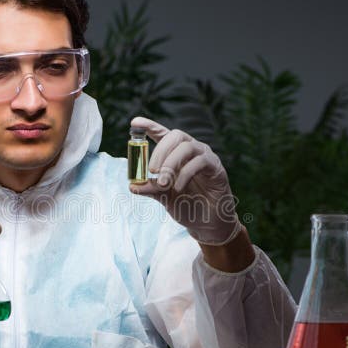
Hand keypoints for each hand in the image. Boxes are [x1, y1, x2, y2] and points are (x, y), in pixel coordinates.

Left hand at [129, 117, 241, 245]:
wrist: (207, 223)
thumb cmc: (186, 205)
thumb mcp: (163, 197)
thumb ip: (150, 189)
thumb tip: (132, 186)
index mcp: (176, 154)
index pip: (163, 134)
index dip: (149, 126)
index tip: (134, 123)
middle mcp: (191, 150)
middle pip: (176, 135)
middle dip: (160, 150)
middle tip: (151, 170)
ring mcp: (205, 157)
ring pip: (187, 147)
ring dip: (171, 164)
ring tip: (163, 183)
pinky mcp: (216, 167)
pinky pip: (199, 162)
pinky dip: (185, 174)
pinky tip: (178, 188)